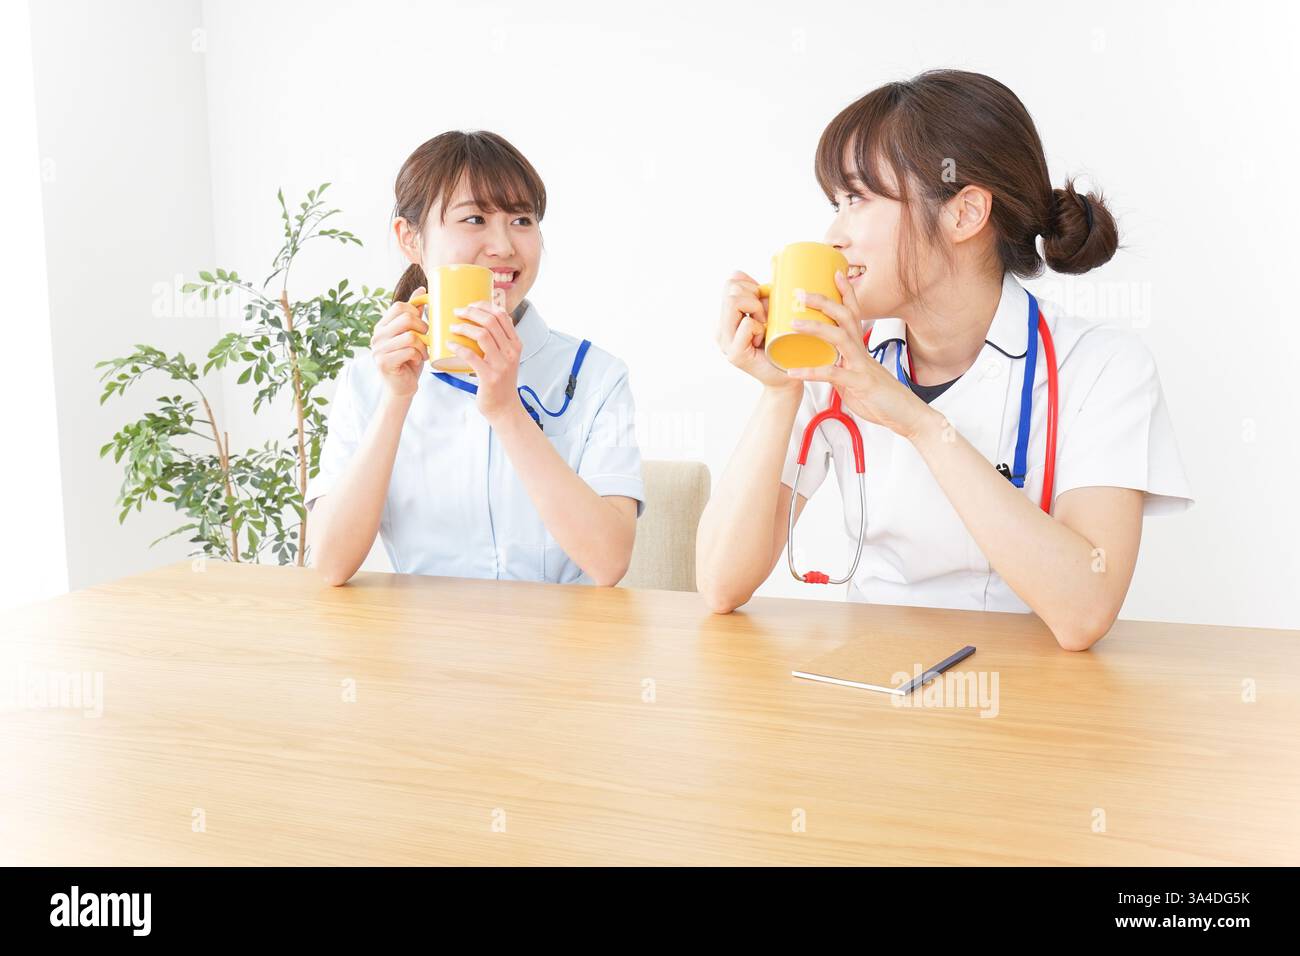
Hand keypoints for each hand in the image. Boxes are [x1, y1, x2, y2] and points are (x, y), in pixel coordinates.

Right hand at [371, 286, 429, 398]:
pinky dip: (419, 355)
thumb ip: (414, 313)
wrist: (402, 387)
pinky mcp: (383, 362)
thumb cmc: (408, 360)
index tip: (422, 325)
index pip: (399, 306)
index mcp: (382, 325)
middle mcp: (377, 335)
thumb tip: (421, 290)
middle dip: (423, 328)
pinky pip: (409, 351)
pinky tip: (417, 361)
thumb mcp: (412, 334)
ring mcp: (378, 348)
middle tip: (426, 339)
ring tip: (423, 353)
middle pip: (406, 318)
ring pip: (410, 336)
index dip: (416, 313)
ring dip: (423, 345)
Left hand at [449, 301, 522, 424]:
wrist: (505, 408)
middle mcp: (511, 352)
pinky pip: (471, 356)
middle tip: (457, 313)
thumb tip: (479, 322)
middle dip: (471, 312)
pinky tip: (449, 344)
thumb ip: (498, 342)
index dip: (484, 305)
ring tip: (452, 327)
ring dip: (464, 327)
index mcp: (515, 344)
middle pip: (491, 321)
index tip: (470, 305)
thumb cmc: (500, 381)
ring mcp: (502, 364)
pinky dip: (458, 347)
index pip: (502, 315)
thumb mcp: (506, 358)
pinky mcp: (490, 377)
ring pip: (482, 335)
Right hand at [717, 270, 798, 390]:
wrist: (786, 377)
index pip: (731, 281)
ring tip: (764, 327)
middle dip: (754, 296)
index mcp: (726, 316)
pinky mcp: (735, 354)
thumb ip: (763, 295)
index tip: (763, 302)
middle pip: (730, 288)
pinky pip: (747, 324)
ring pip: (734, 301)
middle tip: (765, 317)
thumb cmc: (782, 345)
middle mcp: (720, 328)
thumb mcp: (771, 312)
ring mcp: (725, 342)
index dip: (751, 284)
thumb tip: (774, 263)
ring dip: (757, 310)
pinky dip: (760, 327)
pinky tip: (764, 340)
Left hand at [786, 271, 935, 438]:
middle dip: (824, 301)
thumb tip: (822, 364)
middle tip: (801, 292)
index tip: (835, 272)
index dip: (846, 292)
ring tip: (793, 323)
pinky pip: (832, 374)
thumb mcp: (856, 376)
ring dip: (815, 328)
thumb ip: (840, 367)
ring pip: (839, 338)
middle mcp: (861, 351)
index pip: (853, 313)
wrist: (905, 416)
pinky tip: (793, 372)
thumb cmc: (881, 396)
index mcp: (860, 347)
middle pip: (845, 316)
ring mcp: (861, 365)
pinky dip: (811, 372)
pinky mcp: (859, 383)